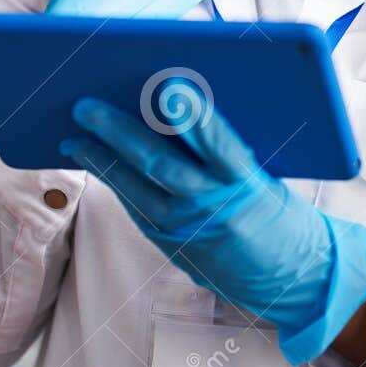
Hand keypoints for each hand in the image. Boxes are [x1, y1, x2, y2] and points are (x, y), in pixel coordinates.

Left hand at [59, 87, 365, 365]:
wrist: (291, 278)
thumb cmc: (279, 214)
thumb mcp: (266, 177)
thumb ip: (225, 150)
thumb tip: (176, 108)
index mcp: (249, 184)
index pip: (219, 144)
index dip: (195, 116)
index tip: (170, 87)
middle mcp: (214, 207)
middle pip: (160, 164)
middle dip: (119, 133)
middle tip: (86, 106)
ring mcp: (187, 229)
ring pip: (136, 189)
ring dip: (101, 159)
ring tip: (74, 136)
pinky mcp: (170, 244)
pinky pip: (135, 207)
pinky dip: (114, 182)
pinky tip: (93, 161)